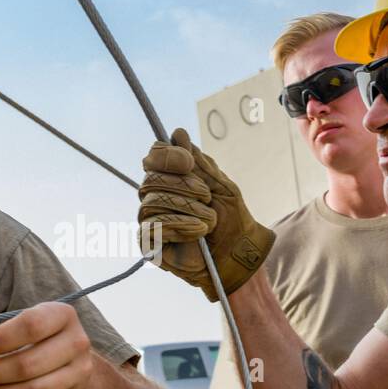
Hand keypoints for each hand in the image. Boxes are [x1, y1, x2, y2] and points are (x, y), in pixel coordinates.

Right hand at [137, 128, 274, 301]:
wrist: (238, 254)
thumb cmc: (232, 220)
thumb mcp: (222, 186)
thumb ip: (199, 163)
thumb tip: (177, 134)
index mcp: (171, 178)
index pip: (153, 156)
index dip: (166, 156)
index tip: (187, 162)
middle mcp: (156, 196)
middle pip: (150, 179)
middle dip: (182, 185)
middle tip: (207, 196)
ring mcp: (150, 220)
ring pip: (152, 202)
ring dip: (186, 208)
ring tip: (210, 220)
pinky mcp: (149, 244)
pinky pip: (152, 227)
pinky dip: (179, 226)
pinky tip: (198, 232)